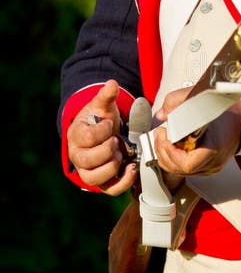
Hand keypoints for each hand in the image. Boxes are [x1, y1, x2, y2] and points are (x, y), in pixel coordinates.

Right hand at [66, 80, 137, 195]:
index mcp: (76, 136)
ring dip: (113, 165)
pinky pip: (110, 189)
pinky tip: (132, 168)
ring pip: (96, 178)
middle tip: (116, 140)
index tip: (110, 124)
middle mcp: (78, 157)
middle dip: (108, 149)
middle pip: (89, 160)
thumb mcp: (103, 106)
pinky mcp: (102, 183)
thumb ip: (106, 95)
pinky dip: (123, 182)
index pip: (87, 137)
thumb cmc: (100, 121)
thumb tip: (112, 84)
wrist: (102, 134)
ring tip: (120, 153)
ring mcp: (89, 172)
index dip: (103, 130)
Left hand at [153, 88, 240, 176]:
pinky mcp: (206, 169)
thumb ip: (177, 100)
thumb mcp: (199, 97)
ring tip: (163, 139)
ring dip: (165, 155)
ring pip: (178, 171)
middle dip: (163, 151)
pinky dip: (172, 159)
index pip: (188, 163)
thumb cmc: (223, 112)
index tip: (166, 135)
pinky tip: (171, 146)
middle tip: (161, 134)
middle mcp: (213, 162)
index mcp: (214, 147)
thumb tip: (162, 114)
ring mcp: (210, 167)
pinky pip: (184, 170)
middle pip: (179, 169)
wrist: (240, 122)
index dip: (171, 152)